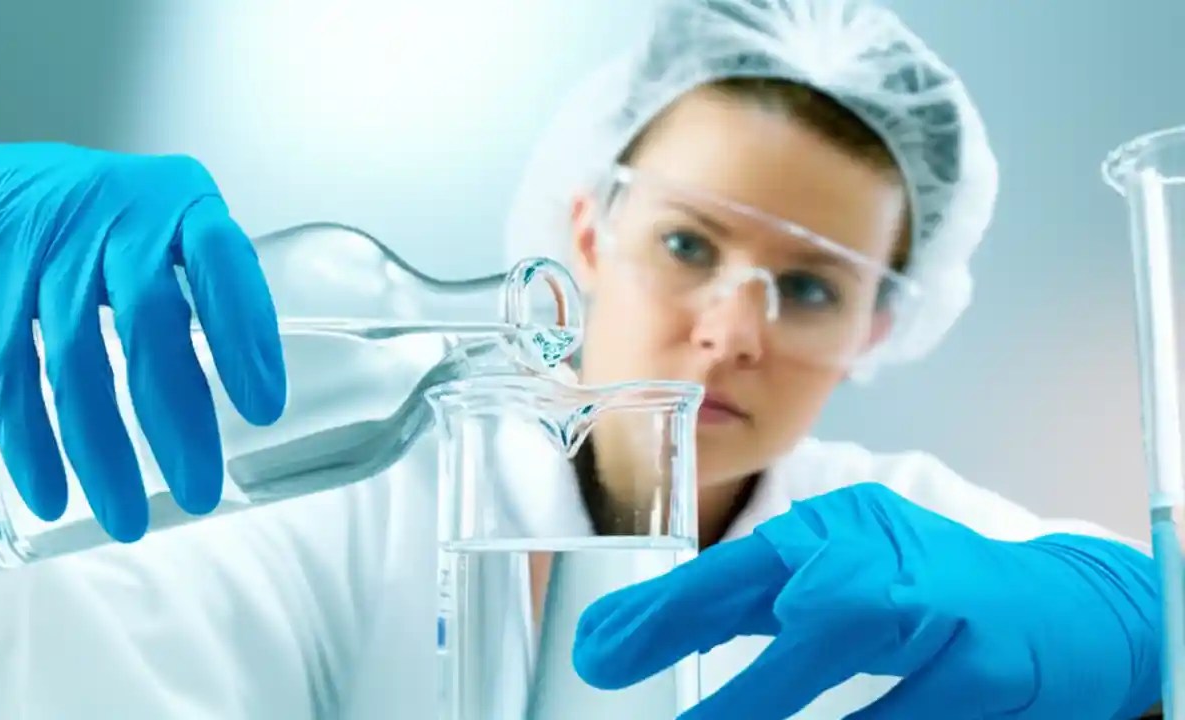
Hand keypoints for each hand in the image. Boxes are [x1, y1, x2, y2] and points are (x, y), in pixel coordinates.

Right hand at [0, 143, 285, 541]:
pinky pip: (11, 374)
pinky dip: (31, 442)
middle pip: (149, 325)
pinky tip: (52, 496)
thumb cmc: (121, 227)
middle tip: (201, 492)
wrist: (3, 191)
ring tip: (130, 522)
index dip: (244, 335)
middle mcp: (119, 220)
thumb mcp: (179, 230)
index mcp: (184, 207)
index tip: (264, 409)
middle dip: (176, 418)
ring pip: (75, 363)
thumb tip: (283, 401)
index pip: (222, 265)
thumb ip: (223, 296)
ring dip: (102, 451)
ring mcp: (52, 252)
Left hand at [573, 483, 1161, 718]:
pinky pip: (905, 701)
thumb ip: (753, 606)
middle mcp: (878, 546)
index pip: (736, 563)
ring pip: (832, 631)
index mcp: (837, 528)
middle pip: (771, 576)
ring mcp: (935, 595)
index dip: (661, 604)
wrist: (1068, 612)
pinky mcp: (982, 653)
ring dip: (758, 692)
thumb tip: (641, 635)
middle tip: (607, 664)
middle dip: (680, 618)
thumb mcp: (837, 585)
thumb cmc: (927, 603)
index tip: (593, 644)